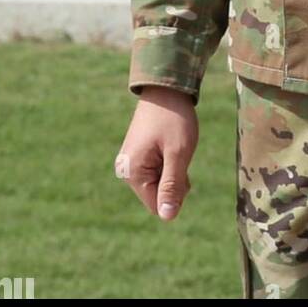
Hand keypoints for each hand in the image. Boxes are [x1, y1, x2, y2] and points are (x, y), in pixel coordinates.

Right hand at [115, 86, 197, 220]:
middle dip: (175, 180)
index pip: (157, 205)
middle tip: (178, 152)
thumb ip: (172, 186)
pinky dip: (169, 162)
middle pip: (158, 194)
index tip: (181, 167)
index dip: (176, 193)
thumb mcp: (178, 153)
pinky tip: (170, 144)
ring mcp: (131, 162)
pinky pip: (157, 171)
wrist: (166, 88)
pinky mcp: (137, 155)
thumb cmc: (174, 119)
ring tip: (173, 145)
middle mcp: (126, 170)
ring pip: (159, 182)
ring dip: (173, 170)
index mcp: (132, 173)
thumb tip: (167, 218)